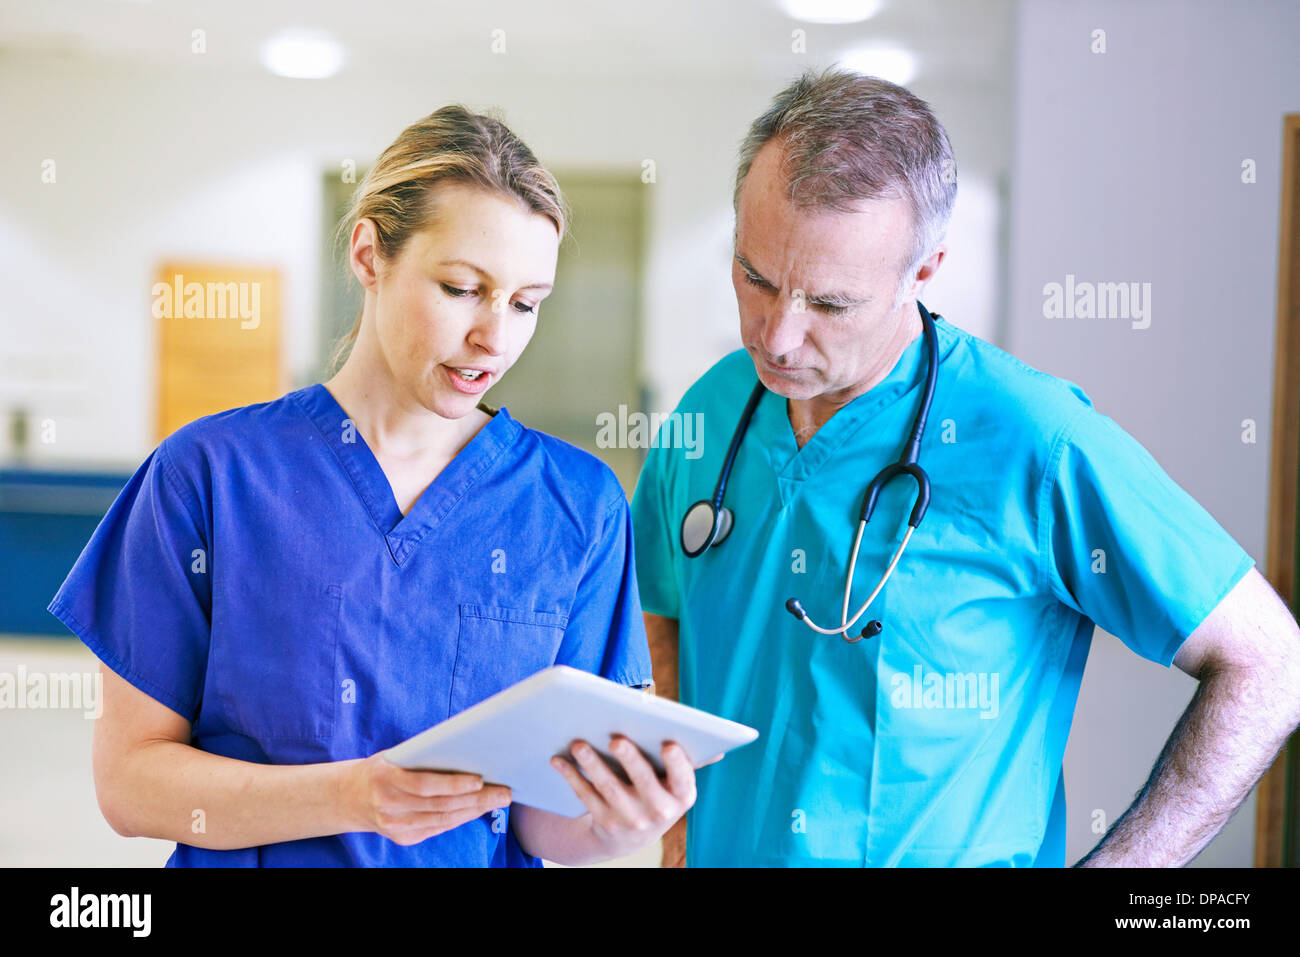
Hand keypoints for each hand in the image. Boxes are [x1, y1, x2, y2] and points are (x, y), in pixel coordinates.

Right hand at [349, 752, 510, 845]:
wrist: (348, 797)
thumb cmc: (382, 768)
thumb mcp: (395, 756)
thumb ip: (422, 758)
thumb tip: (466, 752)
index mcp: (385, 779)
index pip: (425, 785)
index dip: (453, 784)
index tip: (480, 779)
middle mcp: (389, 806)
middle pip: (440, 805)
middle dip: (476, 799)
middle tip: (503, 792)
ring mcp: (395, 826)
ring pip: (442, 819)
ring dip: (473, 810)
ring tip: (497, 800)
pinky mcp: (402, 838)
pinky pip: (437, 828)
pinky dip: (459, 818)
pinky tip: (477, 809)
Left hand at [549, 736, 704, 859]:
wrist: (633, 835)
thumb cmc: (659, 791)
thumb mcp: (677, 782)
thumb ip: (688, 761)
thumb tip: (718, 748)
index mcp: (683, 795)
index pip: (682, 778)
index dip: (677, 763)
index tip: (668, 743)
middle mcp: (659, 811)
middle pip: (643, 781)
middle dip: (630, 759)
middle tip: (616, 739)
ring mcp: (631, 819)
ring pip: (610, 788)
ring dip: (593, 764)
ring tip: (579, 743)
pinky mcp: (605, 823)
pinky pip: (586, 796)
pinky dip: (571, 776)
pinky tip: (559, 760)